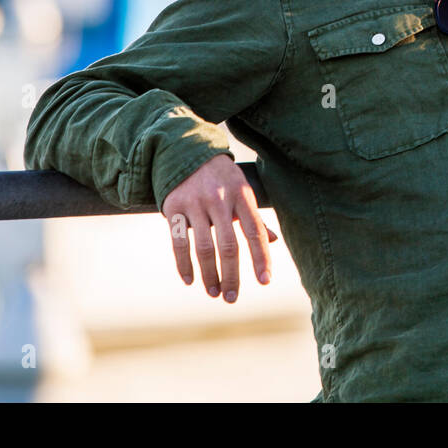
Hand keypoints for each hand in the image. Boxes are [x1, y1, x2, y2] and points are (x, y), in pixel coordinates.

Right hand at [161, 153, 278, 301]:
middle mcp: (219, 199)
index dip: (261, 257)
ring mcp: (196, 202)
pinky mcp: (174, 206)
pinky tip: (190, 279)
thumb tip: (272, 241)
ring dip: (209, 274)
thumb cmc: (221, 177)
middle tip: (232, 297)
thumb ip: (253, 216)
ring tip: (214, 292)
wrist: (186, 150)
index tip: (264, 281)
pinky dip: (184, 264)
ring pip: (204, 247)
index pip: (255, 231)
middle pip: (229, 245)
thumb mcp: (242, 190)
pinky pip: (179, 242)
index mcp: (242, 194)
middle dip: (232, 275)